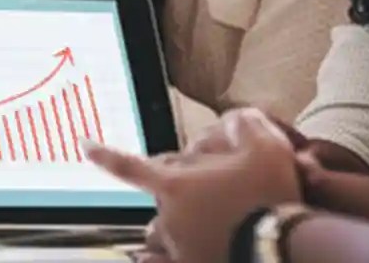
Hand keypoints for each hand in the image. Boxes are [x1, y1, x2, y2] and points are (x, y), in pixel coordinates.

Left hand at [87, 109, 302, 262]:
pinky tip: (152, 258)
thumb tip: (234, 120)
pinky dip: (158, 261)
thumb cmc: (272, 196)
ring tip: (201, 224)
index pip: (128, 165)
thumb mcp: (265, 146)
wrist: (286, 249)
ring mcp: (179, 251)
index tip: (83, 145)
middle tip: (213, 191)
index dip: (103, 154)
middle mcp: (169, 219)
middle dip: (177, 192)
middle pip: (159, 200)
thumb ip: (243, 125)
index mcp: (176, 185)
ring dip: (172, 228)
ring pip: (161, 236)